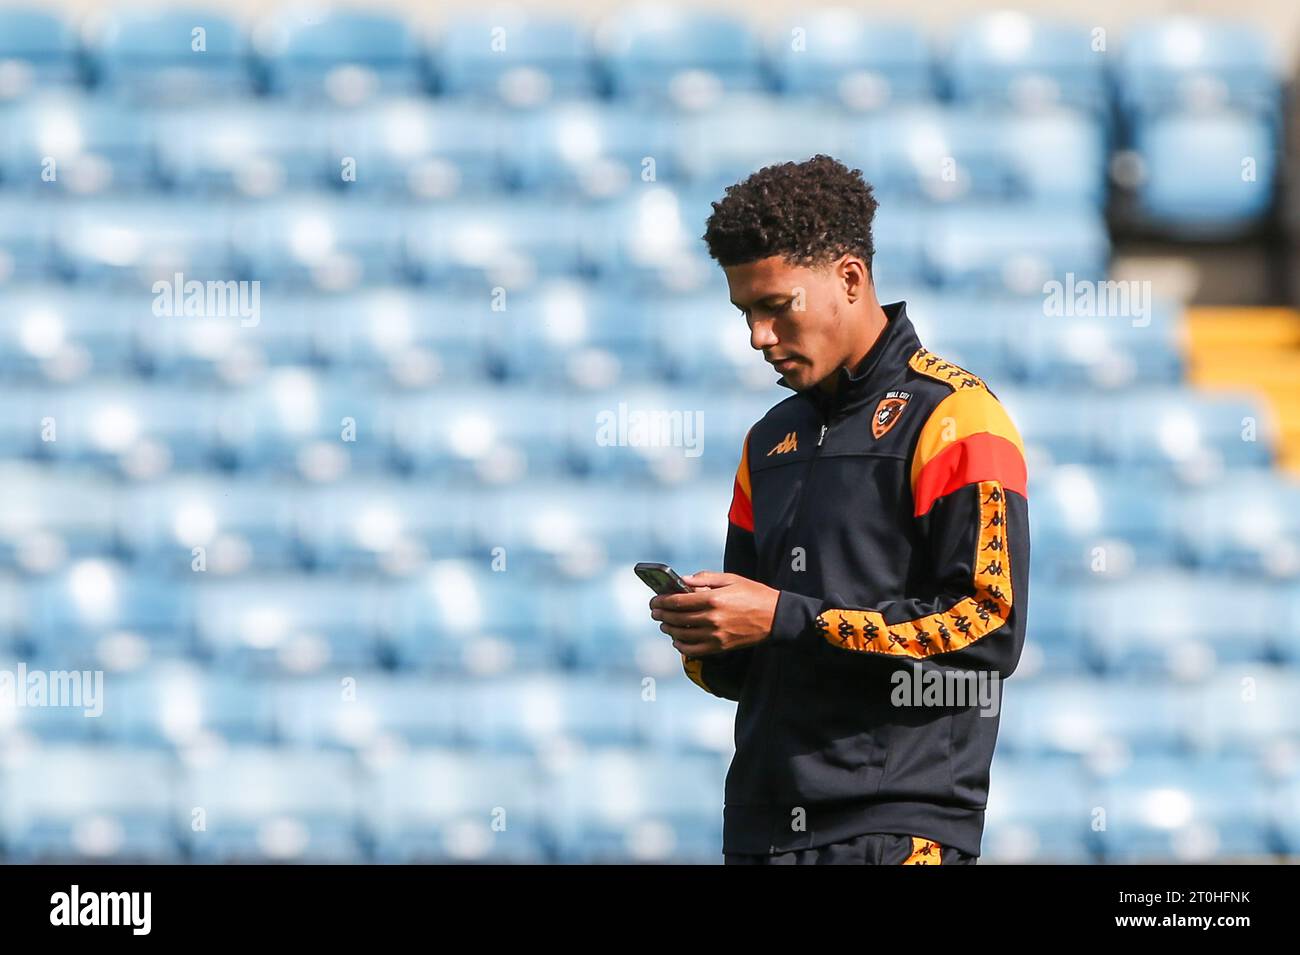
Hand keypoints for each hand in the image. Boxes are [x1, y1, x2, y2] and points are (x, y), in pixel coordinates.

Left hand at [648, 571, 779, 656]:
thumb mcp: (730, 579)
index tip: (655, 600)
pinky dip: (681, 646)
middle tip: (655, 612)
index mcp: (714, 598)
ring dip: (669, 629)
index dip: (662, 601)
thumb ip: (704, 578)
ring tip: (664, 624)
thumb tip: (682, 579)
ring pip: (682, 635)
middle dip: (661, 615)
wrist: (775, 617)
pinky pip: (694, 650)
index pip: (678, 601)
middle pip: (677, 618)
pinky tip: (677, 640)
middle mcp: (712, 618)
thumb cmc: (753, 594)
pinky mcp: (720, 647)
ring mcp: (716, 635)